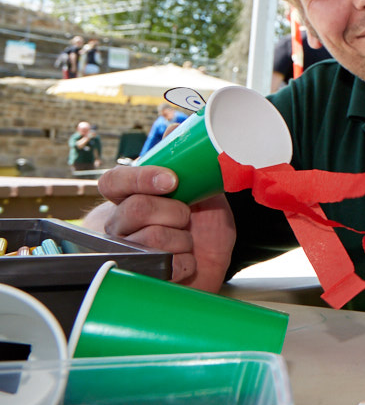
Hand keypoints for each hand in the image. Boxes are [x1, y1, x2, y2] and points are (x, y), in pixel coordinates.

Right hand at [88, 165, 234, 291]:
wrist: (211, 268)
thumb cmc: (200, 228)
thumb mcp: (201, 191)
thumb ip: (187, 164)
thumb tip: (174, 127)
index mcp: (129, 199)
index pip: (113, 181)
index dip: (140, 178)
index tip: (172, 180)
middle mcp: (119, 226)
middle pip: (136, 208)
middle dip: (175, 211)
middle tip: (187, 216)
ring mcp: (126, 252)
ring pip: (152, 238)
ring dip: (184, 239)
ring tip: (187, 241)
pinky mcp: (140, 277)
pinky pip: (166, 265)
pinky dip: (187, 262)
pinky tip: (186, 261)